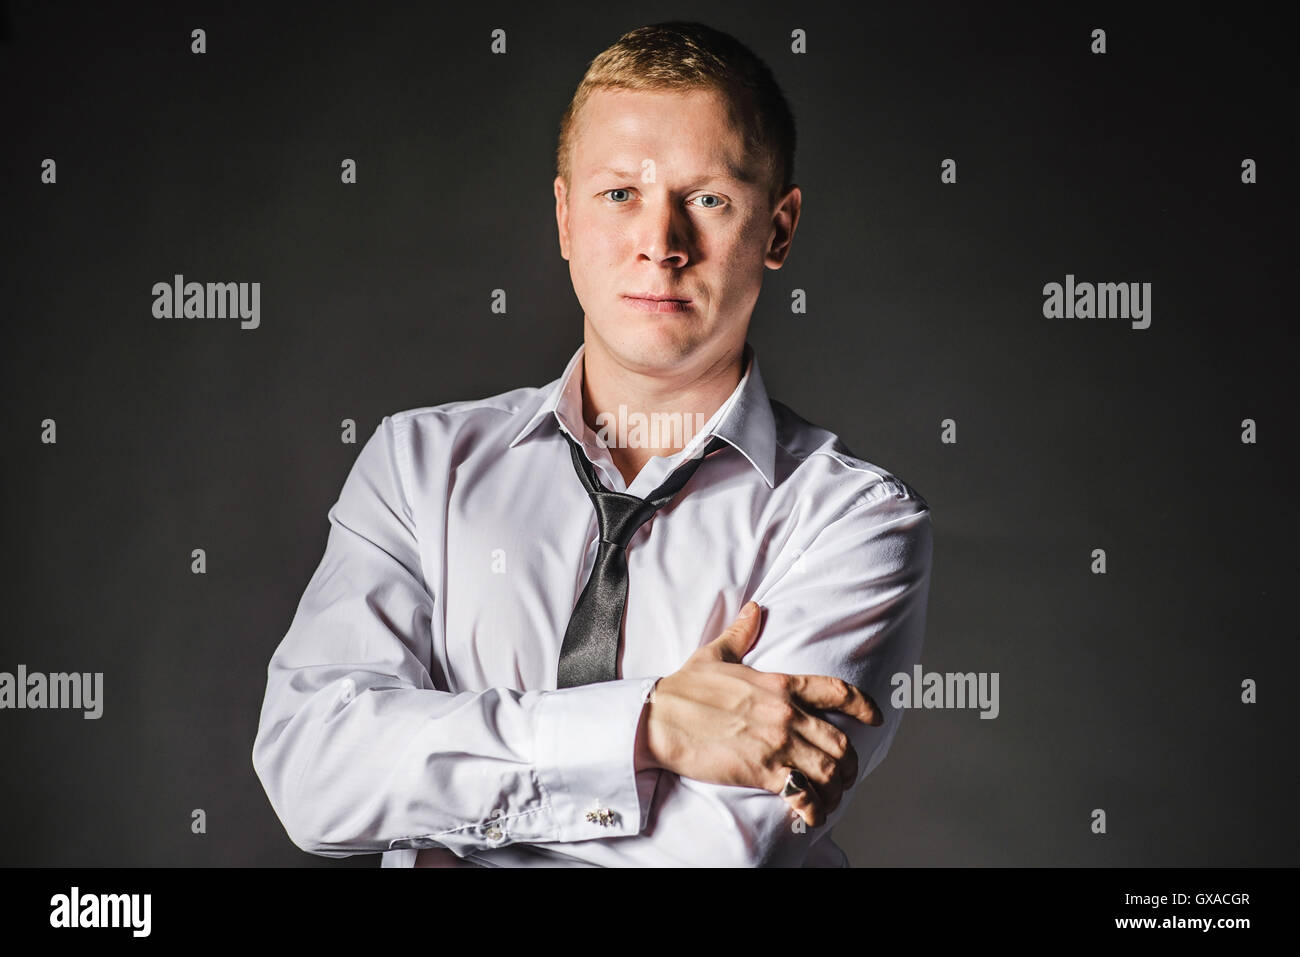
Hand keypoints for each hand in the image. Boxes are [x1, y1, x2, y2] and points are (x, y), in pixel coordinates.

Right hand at [634, 601, 880, 826]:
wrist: (659, 717)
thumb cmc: (684, 687)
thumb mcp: (716, 653)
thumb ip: (741, 633)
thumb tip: (753, 609)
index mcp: (779, 683)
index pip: (836, 691)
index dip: (864, 705)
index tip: (876, 718)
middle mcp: (786, 713)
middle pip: (841, 741)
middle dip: (850, 762)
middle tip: (847, 773)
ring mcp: (776, 743)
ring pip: (830, 769)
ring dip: (838, 786)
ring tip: (833, 796)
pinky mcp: (762, 770)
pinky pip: (804, 793)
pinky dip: (815, 808)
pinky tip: (814, 815)